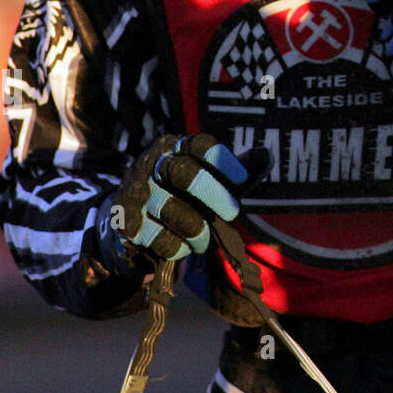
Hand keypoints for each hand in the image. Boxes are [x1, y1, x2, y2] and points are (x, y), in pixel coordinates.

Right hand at [101, 133, 260, 266]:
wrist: (131, 220)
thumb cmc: (183, 195)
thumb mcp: (209, 178)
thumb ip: (238, 171)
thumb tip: (266, 156)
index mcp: (175, 147)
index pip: (200, 145)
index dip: (222, 161)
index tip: (242, 179)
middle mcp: (152, 164)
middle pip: (184, 172)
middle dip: (213, 193)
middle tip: (232, 213)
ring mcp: (136, 192)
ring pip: (173, 210)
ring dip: (197, 230)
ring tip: (205, 238)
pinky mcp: (125, 222)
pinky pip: (158, 238)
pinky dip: (176, 247)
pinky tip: (182, 247)